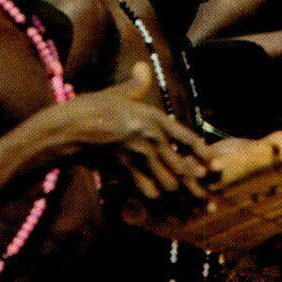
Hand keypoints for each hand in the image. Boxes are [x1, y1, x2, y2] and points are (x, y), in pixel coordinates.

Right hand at [51, 62, 216, 202]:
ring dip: (182, 199)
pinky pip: (147, 193)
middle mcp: (152, 139)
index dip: (205, 155)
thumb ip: (134, 84)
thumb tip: (143, 67)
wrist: (66, 129)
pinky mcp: (124, 173)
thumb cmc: (90, 108)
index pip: (189, 138)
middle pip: (183, 167)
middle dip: (198, 187)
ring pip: (169, 184)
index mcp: (155, 119)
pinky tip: (167, 214)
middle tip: (209, 201)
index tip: (215, 167)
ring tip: (194, 212)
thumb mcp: (116, 93)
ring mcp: (139, 158)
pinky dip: (159, 205)